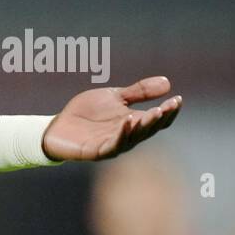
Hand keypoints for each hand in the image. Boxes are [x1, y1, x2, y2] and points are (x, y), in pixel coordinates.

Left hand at [42, 76, 181, 160]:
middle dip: (159, 118)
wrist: (57, 125)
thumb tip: (167, 82)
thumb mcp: (114, 97)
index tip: (177, 99)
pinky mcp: (95, 151)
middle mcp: (126, 136)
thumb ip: (138, 92)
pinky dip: (121, 134)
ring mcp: (111, 145)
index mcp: (133, 123)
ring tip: (153, 113)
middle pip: (148, 129)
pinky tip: (127, 122)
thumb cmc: (86, 113)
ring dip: (144, 126)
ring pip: (133, 138)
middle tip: (167, 106)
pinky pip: (112, 145)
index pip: (157, 120)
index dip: (169, 111)